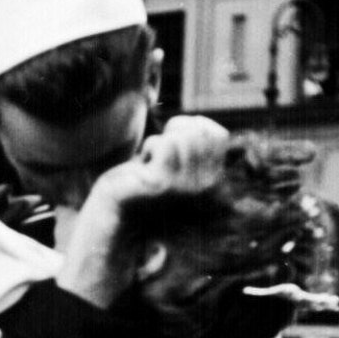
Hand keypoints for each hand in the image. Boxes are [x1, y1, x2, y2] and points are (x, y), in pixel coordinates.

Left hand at [91, 115, 230, 208]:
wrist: (118, 212)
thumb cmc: (148, 183)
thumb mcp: (181, 164)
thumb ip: (199, 147)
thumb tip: (206, 125)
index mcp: (215, 184)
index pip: (220, 137)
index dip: (196, 125)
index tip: (177, 134)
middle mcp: (207, 189)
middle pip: (200, 133)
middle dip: (177, 129)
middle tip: (161, 146)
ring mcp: (186, 187)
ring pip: (182, 138)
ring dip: (161, 141)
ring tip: (151, 160)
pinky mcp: (163, 184)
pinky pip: (164, 145)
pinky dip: (150, 147)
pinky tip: (143, 164)